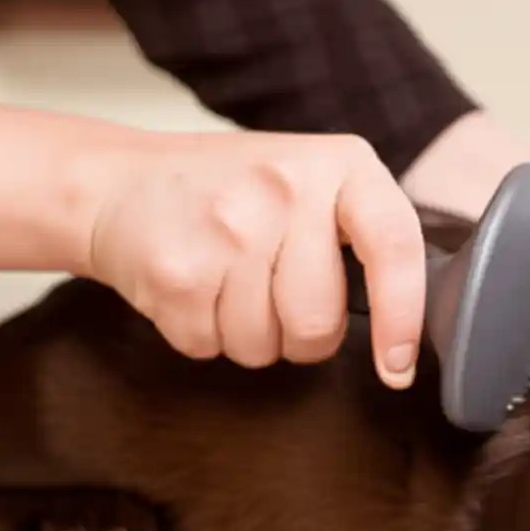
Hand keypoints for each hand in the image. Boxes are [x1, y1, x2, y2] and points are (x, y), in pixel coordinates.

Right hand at [82, 131, 423, 387]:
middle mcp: (288, 186)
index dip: (403, 315)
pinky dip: (203, 335)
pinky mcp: (177, 269)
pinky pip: (212, 347)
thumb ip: (364, 236)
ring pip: (264, 345)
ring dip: (250, 337)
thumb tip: (411, 327)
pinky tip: (195, 289)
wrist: (118, 181)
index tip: (397, 366)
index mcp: (341, 164)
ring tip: (229, 284)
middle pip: (320, 321)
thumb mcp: (312, 184)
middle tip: (277, 301)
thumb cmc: (232, 193)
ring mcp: (229, 225)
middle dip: (303, 338)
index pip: (395, 245)